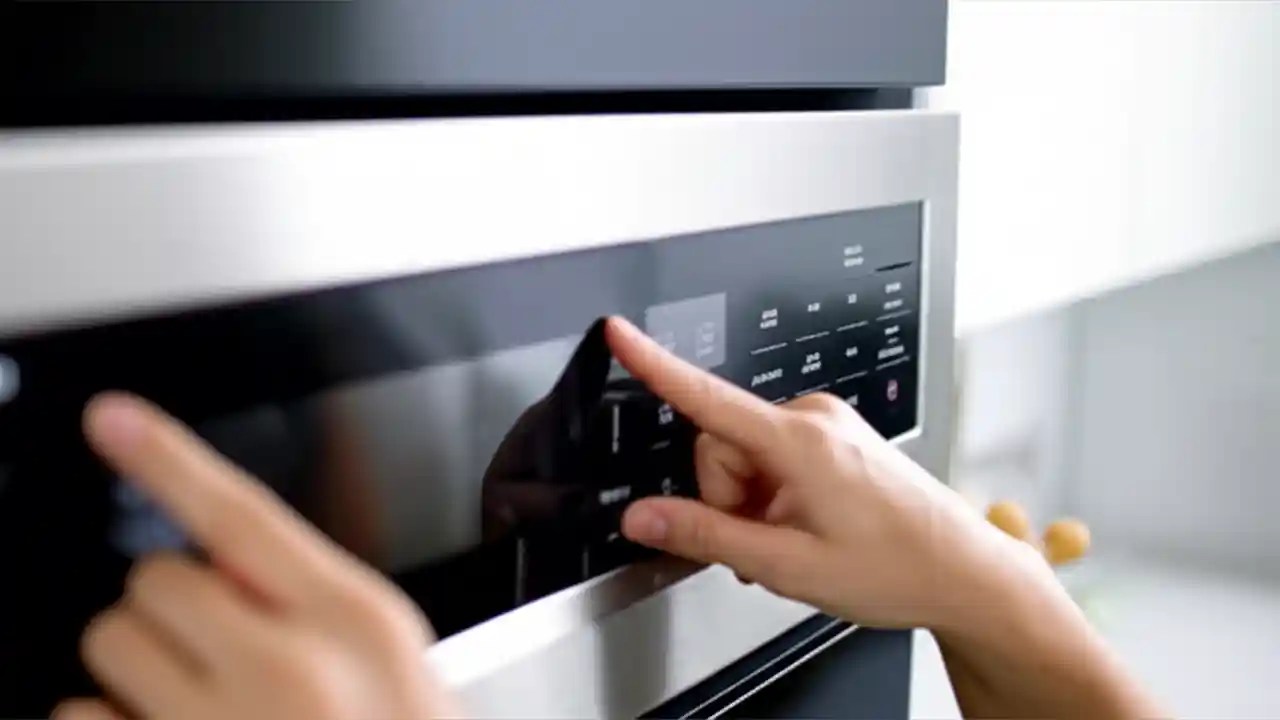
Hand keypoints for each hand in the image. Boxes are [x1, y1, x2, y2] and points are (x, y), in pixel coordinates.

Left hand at [55, 393, 458, 719]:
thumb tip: (224, 558)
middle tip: (219, 646)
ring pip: (109, 643)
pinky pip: (78, 719)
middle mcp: (288, 672)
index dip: (169, 458)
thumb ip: (315, 599)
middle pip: (157, 579)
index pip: (247, 517)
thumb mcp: (392, 660)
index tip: (111, 418)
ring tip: (199, 702)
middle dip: (174, 605)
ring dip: (136, 664)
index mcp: (358, 622)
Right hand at [605, 317, 1052, 633]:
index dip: (654, 365)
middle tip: (762, 544)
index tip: (618, 333)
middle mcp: (814, 418)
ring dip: (750, 502)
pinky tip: (801, 529)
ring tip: (791, 543)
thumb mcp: (788, 565)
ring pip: (746, 455)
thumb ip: (706, 537)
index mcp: (800, 441)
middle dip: (726, 497)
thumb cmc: (896, 566)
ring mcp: (828, 426)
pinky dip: (772, 495)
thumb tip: (644, 518)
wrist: (964, 571)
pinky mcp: (835, 437)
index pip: (706, 397)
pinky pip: (774, 457)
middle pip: (721, 444)